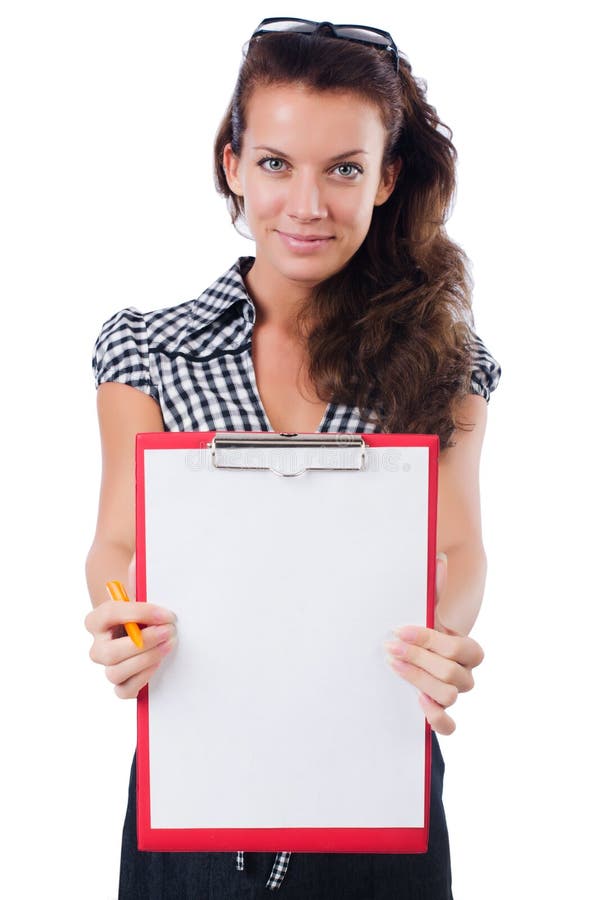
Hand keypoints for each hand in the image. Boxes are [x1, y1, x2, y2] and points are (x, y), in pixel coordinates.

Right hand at [84, 551, 177, 698]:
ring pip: (115, 672)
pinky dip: (141, 680)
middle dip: (143, 642)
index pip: (111, 614)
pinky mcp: (122, 682)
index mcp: (97, 619)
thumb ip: (139, 573)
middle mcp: (97, 645)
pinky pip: (124, 690)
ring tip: (168, 645)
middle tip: (170, 632)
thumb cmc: (143, 603)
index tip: (167, 613)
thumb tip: (141, 565)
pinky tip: (158, 663)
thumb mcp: (142, 585)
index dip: (140, 613)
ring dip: (145, 660)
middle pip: (109, 651)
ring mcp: (108, 666)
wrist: (144, 621)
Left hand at [384, 553, 483, 734]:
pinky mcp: (438, 713)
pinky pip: (449, 726)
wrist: (411, 655)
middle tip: (390, 647)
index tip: (399, 629)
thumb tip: (438, 559)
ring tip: (395, 667)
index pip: (458, 647)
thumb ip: (433, 590)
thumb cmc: (421, 632)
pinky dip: (436, 718)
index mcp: (466, 649)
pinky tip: (417, 703)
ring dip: (420, 681)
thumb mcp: (425, 611)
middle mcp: (464, 674)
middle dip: (419, 659)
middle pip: (452, 673)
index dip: (429, 640)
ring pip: (450, 697)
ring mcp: (452, 695)